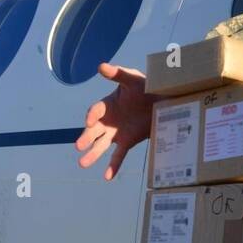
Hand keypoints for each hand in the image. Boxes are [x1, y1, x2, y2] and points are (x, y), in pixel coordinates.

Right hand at [76, 62, 160, 180]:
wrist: (163, 100)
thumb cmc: (146, 87)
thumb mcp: (133, 79)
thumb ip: (118, 74)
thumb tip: (101, 66)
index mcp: (107, 104)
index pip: (96, 111)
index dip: (92, 115)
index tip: (90, 121)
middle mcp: (108, 120)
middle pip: (93, 130)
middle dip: (86, 138)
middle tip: (79, 146)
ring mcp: (116, 133)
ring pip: (101, 145)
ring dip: (93, 154)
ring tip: (83, 164)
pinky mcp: (127, 142)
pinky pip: (118, 155)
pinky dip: (113, 165)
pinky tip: (107, 176)